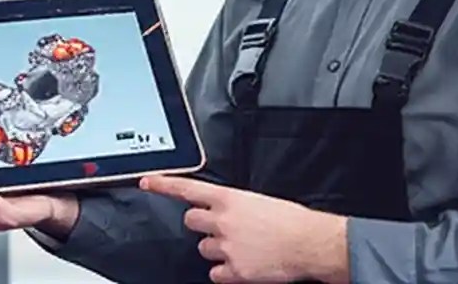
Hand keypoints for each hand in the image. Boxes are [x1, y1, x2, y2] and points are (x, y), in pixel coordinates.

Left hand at [141, 175, 349, 283]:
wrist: (310, 243)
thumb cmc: (291, 220)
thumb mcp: (259, 201)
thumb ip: (235, 205)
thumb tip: (224, 210)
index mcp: (229, 198)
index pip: (187, 188)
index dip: (163, 185)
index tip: (147, 183)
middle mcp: (222, 221)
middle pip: (190, 221)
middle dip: (201, 225)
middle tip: (219, 228)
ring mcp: (226, 247)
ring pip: (203, 249)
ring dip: (216, 249)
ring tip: (240, 247)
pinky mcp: (234, 271)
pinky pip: (215, 274)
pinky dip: (225, 272)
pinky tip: (241, 265)